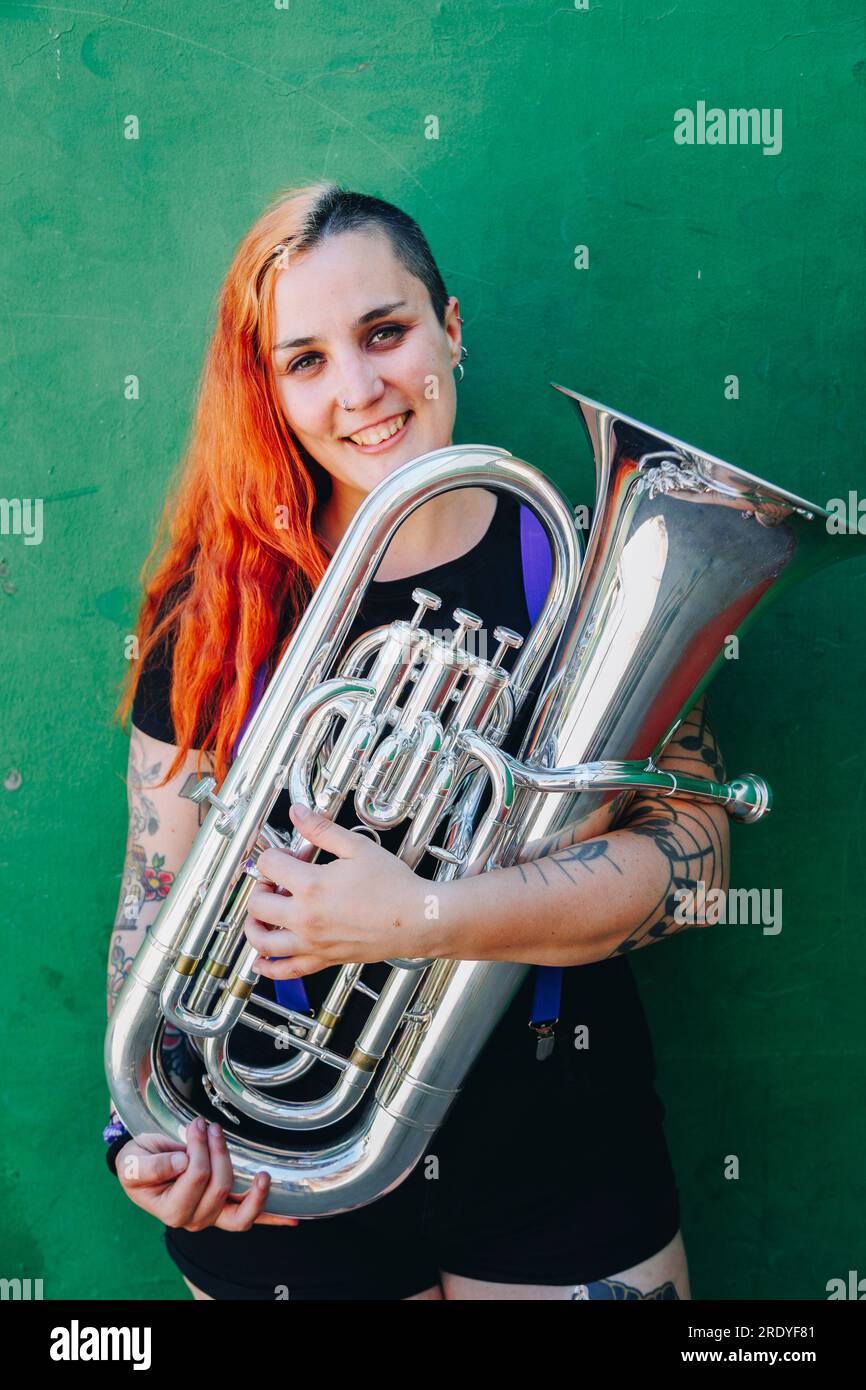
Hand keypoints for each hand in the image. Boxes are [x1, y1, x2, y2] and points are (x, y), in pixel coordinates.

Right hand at [115, 1118, 298, 1229]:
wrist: (142, 1165)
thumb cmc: (138, 1161)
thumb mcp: (134, 1160)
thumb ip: (152, 1165)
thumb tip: (181, 1162)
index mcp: (169, 1210)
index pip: (195, 1177)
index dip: (198, 1149)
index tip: (195, 1125)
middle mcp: (192, 1220)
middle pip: (219, 1187)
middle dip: (219, 1152)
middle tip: (211, 1128)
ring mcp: (211, 1217)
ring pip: (239, 1211)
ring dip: (253, 1187)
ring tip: (260, 1169)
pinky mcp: (224, 1210)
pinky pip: (248, 1218)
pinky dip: (271, 1219)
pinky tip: (293, 1220)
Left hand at [244, 802, 429, 979]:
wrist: (418, 919)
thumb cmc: (394, 887)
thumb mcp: (357, 847)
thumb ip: (322, 829)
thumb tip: (299, 813)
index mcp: (312, 886)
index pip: (269, 864)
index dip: (275, 854)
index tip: (288, 855)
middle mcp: (306, 918)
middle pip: (258, 903)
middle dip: (261, 887)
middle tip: (276, 881)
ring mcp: (312, 942)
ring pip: (262, 941)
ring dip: (254, 926)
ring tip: (262, 915)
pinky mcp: (324, 959)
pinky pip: (286, 971)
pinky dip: (268, 967)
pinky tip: (262, 960)